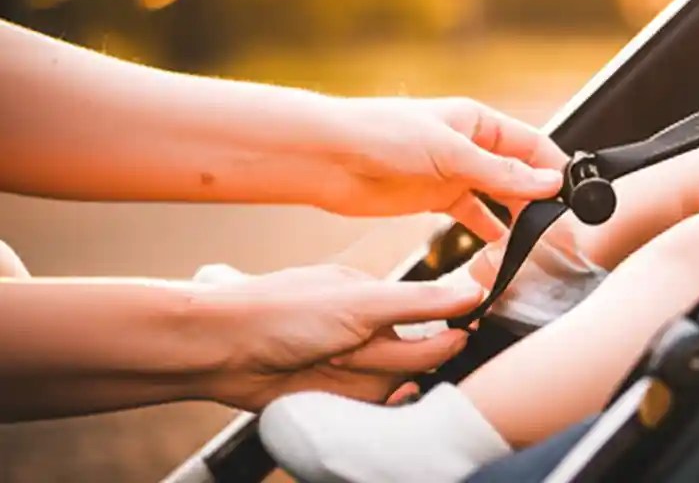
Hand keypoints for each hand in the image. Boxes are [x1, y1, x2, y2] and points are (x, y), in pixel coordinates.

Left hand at [198, 264, 482, 410]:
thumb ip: (420, 300)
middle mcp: (370, 333)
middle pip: (418, 356)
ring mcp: (354, 368)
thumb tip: (474, 289)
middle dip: (392, 357)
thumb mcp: (360, 301)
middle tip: (357, 348)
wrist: (221, 352)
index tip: (458, 332)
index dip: (443, 329)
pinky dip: (363, 407)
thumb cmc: (281, 312)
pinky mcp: (340, 401)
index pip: (434, 317)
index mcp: (376, 298)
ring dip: (367, 378)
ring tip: (329, 362)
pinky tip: (338, 390)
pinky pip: (373, 411)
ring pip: (396, 384)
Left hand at [322, 97, 567, 238]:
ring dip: (516, 217)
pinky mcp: (434, 199)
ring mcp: (453, 173)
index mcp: (477, 122)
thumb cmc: (381, 135)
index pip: (531, 144)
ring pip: (498, 197)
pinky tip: (500, 246)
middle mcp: (469, 147)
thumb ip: (500, 172)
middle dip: (539, 197)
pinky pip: (472, 215)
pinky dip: (487, 230)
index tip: (573, 195)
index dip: (554, 168)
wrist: (328, 158)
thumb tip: (547, 182)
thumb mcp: (450, 152)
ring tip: (535, 242)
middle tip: (557, 228)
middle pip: (518, 172)